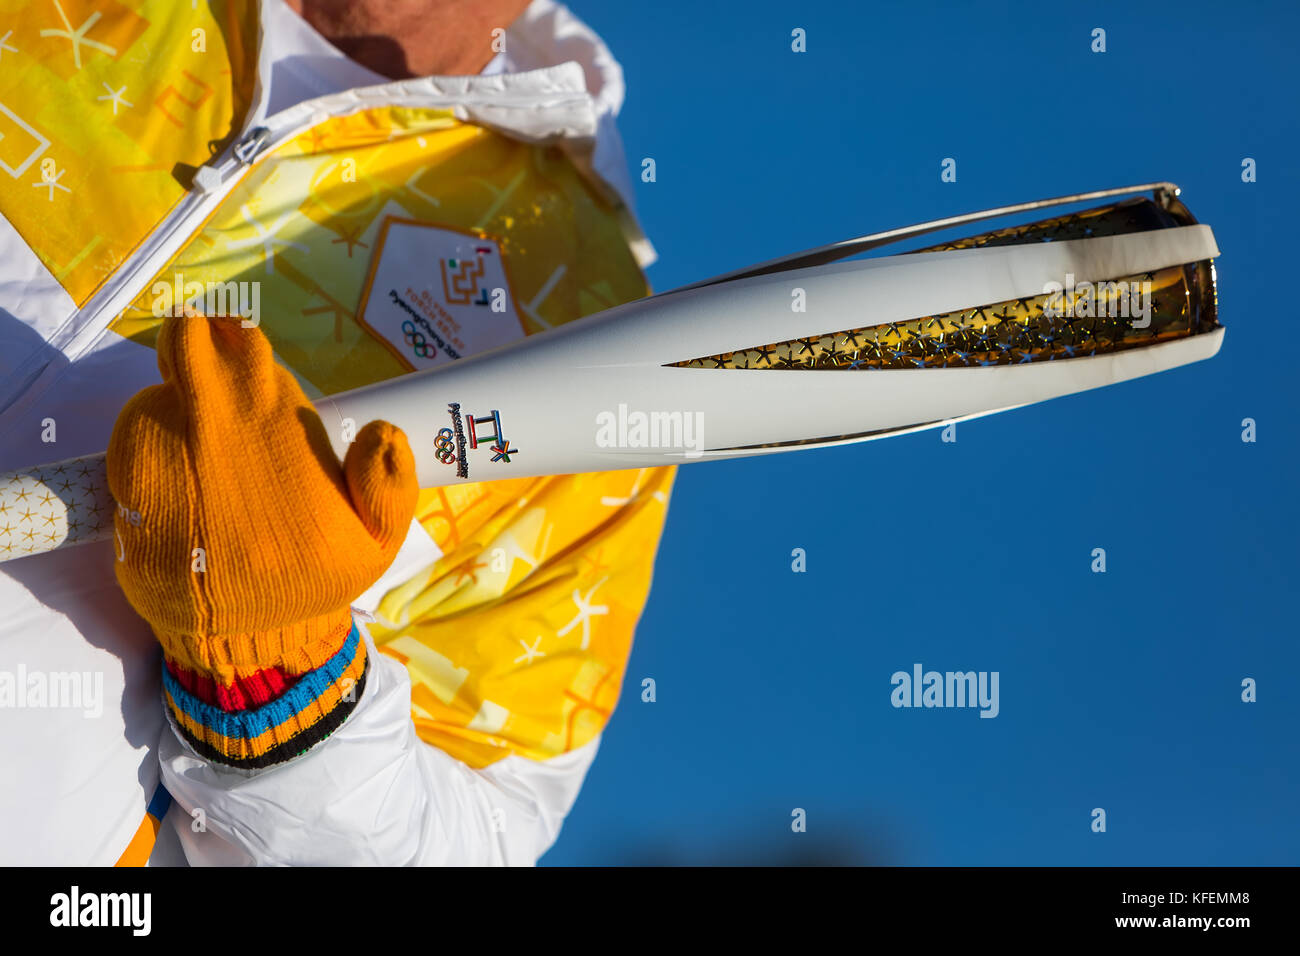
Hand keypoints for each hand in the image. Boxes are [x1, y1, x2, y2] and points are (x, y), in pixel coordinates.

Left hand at [107, 312, 416, 768]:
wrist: (251, 641)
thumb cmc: (315, 577)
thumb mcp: (377, 540)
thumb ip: (389, 483)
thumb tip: (382, 431)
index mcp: (277, 446)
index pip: (246, 358)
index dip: (234, 340)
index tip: (233, 340)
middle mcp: (214, 450)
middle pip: (186, 360)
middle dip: (191, 346)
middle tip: (201, 348)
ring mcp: (160, 475)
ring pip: (151, 404)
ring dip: (170, 404)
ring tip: (193, 428)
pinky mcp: (124, 503)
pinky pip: (124, 456)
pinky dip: (144, 450)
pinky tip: (168, 469)